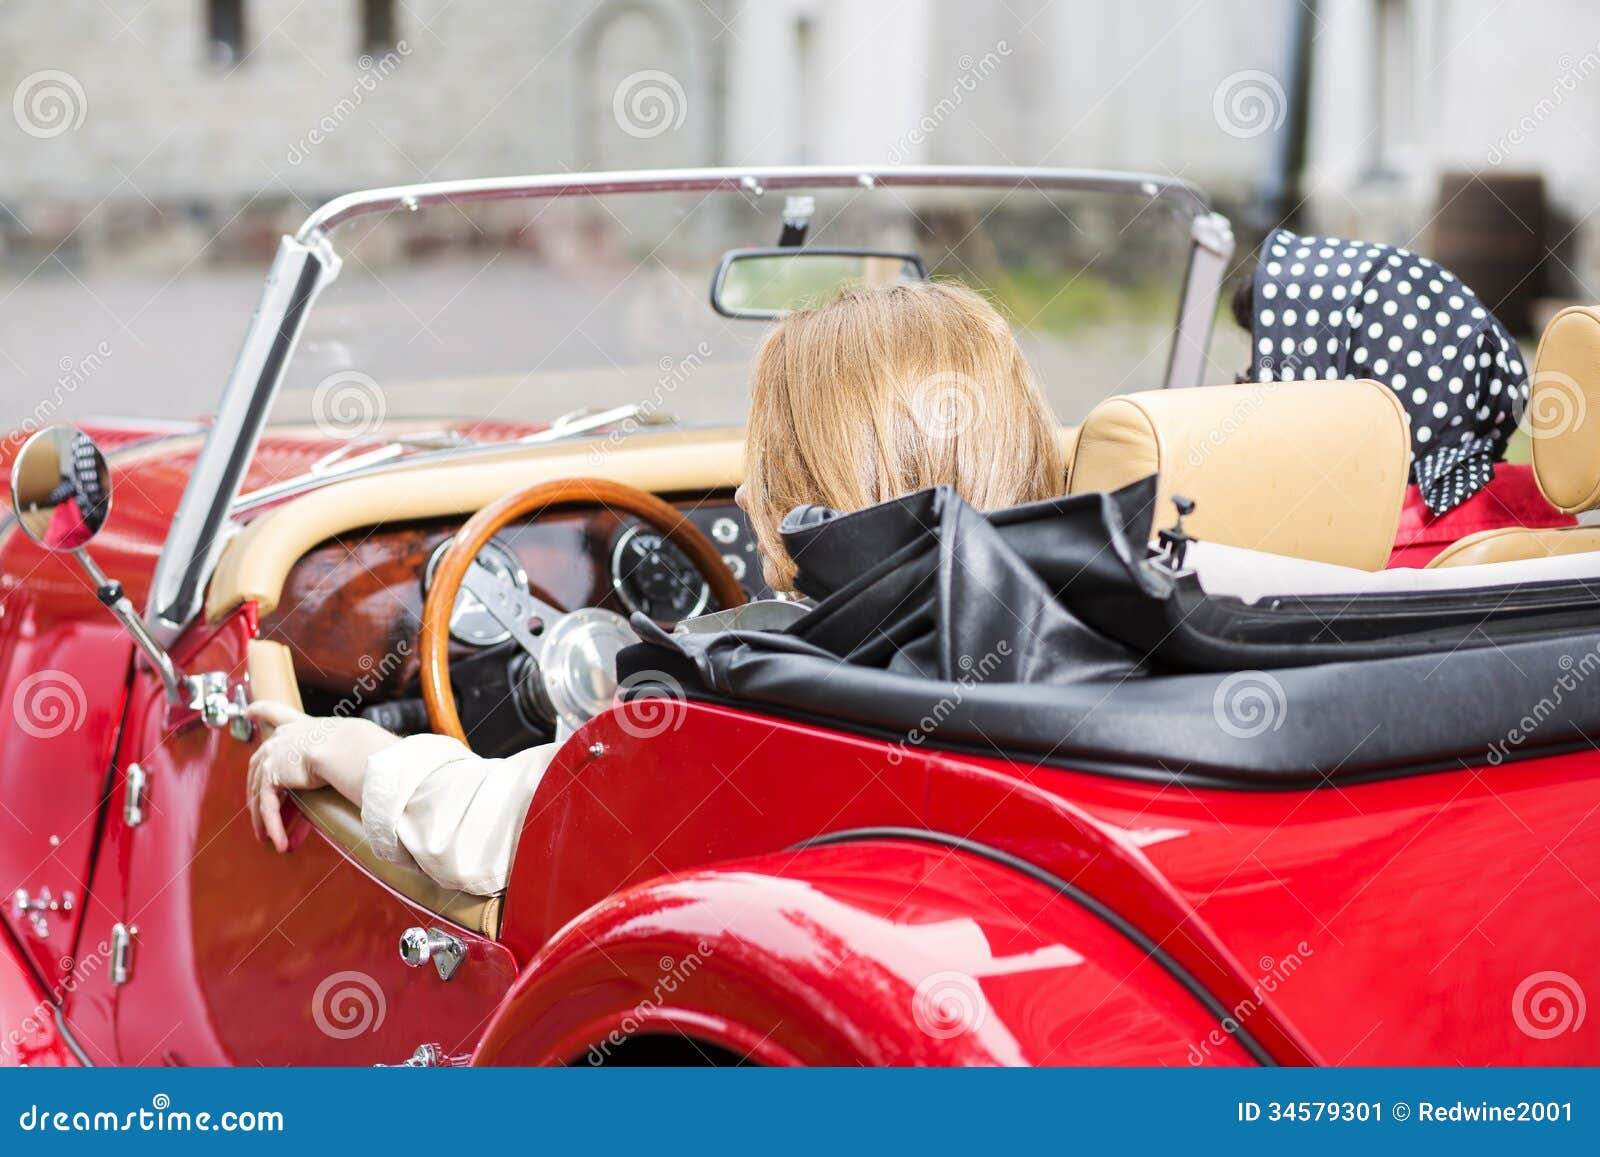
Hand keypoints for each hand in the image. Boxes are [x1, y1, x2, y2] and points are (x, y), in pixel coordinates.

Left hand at [245, 701, 400, 851]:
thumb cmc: (356, 744)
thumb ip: (345, 754)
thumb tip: (377, 763)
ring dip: (265, 819)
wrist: (348, 748)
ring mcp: (273, 756)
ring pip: (262, 793)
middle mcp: (282, 738)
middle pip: (260, 765)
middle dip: (258, 792)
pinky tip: (279, 843)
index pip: (277, 713)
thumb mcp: (347, 743)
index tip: (249, 710)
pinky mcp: (272, 776)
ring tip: (269, 838)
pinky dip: (274, 826)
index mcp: (299, 726)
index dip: (262, 711)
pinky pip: (269, 806)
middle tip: (260, 814)